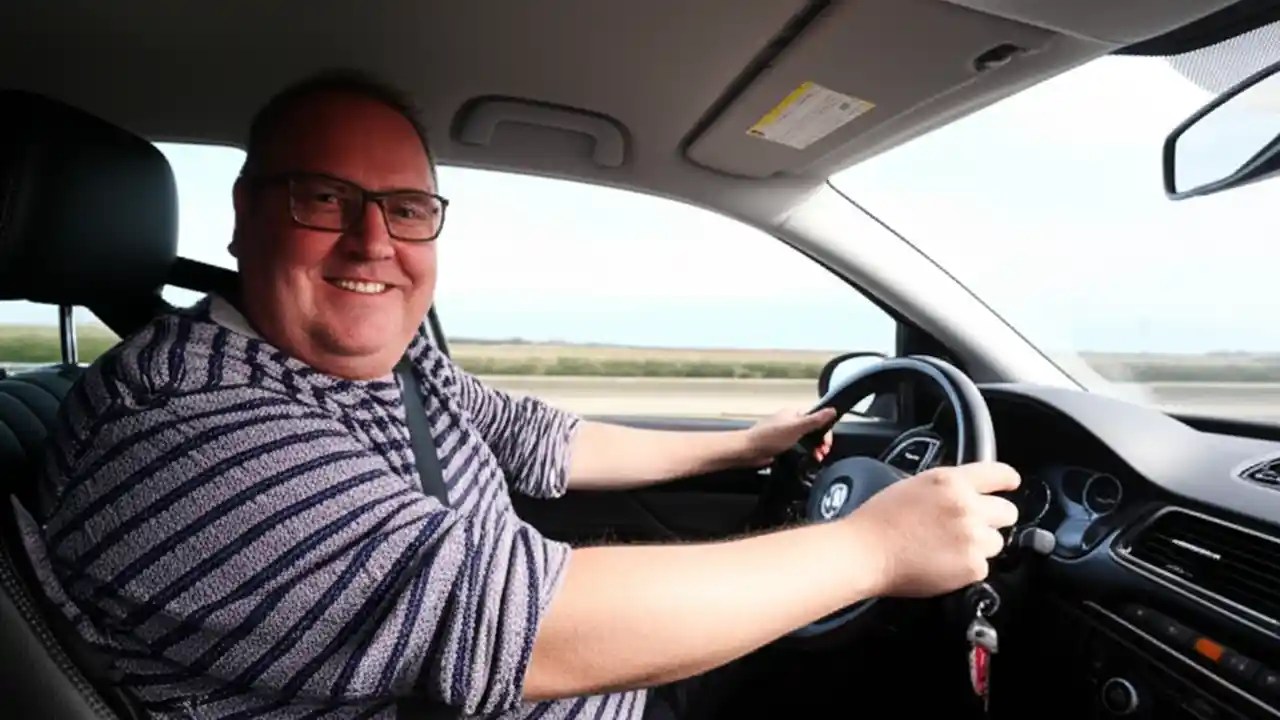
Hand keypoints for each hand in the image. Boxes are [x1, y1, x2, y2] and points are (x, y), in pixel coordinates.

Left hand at [740, 407, 836, 466]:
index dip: (825, 431)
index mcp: (794, 413)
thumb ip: (814, 420)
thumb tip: (831, 410)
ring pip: (806, 440)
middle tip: (822, 453)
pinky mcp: (781, 445)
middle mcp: (790, 421)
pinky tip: (805, 460)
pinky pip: (797, 448)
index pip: (817, 418)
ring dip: (813, 449)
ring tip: (816, 458)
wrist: (748, 451)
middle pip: (813, 430)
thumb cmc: (769, 437)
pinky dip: (804, 454)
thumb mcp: (796, 427)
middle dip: (820, 442)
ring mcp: (785, 433)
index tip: (826, 444)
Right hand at [843, 462, 1020, 598]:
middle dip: (992, 519)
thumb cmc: (878, 521)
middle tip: (970, 527)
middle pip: (1007, 511)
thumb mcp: (913, 486)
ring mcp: (972, 537)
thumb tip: (967, 494)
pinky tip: (943, 563)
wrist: (865, 553)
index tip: (1011, 484)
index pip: (999, 473)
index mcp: (951, 481)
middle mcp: (967, 506)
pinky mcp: (972, 566)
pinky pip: (983, 567)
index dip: (1008, 480)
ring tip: (949, 548)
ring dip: (979, 545)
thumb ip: (947, 488)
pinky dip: (966, 568)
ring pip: (996, 541)